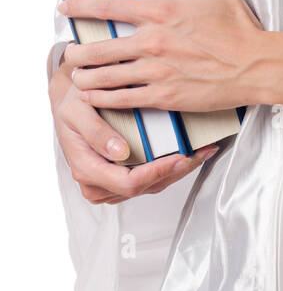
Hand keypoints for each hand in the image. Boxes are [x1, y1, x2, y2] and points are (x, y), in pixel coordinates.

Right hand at [48, 59, 217, 203]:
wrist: (71, 102)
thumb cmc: (74, 104)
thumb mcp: (78, 110)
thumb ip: (96, 132)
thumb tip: (119, 152)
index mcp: (87, 169)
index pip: (129, 182)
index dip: (158, 172)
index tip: (180, 157)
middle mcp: (98, 183)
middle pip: (146, 187)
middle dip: (177, 171)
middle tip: (203, 152)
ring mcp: (110, 184)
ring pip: (151, 187)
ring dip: (178, 171)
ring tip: (202, 151)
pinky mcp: (120, 178)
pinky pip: (149, 180)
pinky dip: (170, 168)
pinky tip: (187, 153)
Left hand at [59, 0, 266, 113]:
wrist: (255, 65)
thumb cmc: (239, 28)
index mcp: (162, 11)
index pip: (108, 6)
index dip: (79, 6)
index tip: (63, 7)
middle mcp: (152, 41)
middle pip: (96, 49)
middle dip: (76, 54)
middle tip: (69, 54)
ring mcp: (155, 71)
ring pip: (103, 77)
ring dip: (84, 79)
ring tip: (77, 79)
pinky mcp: (163, 96)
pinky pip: (121, 99)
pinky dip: (102, 99)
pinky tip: (94, 98)